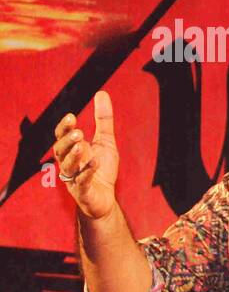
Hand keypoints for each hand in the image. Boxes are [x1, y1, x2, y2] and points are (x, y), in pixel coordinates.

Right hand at [52, 90, 118, 220]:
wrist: (105, 198)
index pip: (62, 137)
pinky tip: (94, 163)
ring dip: (74, 156)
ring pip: (67, 167)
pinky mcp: (83, 192)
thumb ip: (103, 120)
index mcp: (72, 150)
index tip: (71, 116)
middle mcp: (69, 163)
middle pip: (60, 150)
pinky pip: (82, 182)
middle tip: (77, 132)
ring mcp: (74, 178)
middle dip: (67, 141)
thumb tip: (101, 93)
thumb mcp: (106, 141)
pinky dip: (87, 172)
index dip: (64, 128)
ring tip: (82, 145)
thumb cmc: (101, 168)